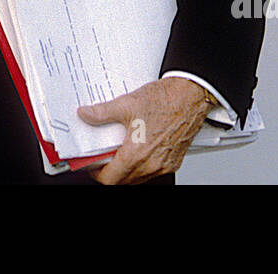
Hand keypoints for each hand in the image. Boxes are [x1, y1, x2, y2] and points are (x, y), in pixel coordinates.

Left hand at [76, 77, 213, 184]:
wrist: (191, 95)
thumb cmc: (166, 99)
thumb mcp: (127, 103)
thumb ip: (102, 113)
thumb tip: (86, 114)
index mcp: (137, 154)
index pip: (110, 178)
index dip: (96, 173)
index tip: (92, 164)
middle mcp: (152, 164)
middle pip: (123, 180)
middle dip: (111, 171)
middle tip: (104, 156)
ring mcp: (164, 165)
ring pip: (138, 178)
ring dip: (127, 169)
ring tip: (121, 150)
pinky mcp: (173, 162)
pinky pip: (153, 172)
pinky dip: (142, 165)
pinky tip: (139, 149)